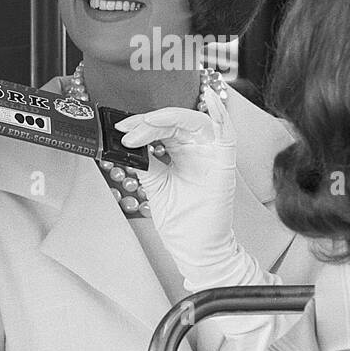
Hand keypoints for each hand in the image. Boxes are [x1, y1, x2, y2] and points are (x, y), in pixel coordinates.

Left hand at [115, 89, 268, 290]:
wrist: (195, 250)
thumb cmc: (181, 222)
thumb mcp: (154, 185)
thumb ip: (144, 162)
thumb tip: (123, 143)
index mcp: (182, 153)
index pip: (162, 127)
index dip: (141, 124)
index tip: (121, 129)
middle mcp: (198, 150)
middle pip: (175, 122)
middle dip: (149, 122)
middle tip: (128, 131)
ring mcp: (213, 156)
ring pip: (195, 121)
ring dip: (170, 118)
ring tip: (149, 123)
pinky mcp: (225, 166)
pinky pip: (227, 135)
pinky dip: (222, 116)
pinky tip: (212, 100)